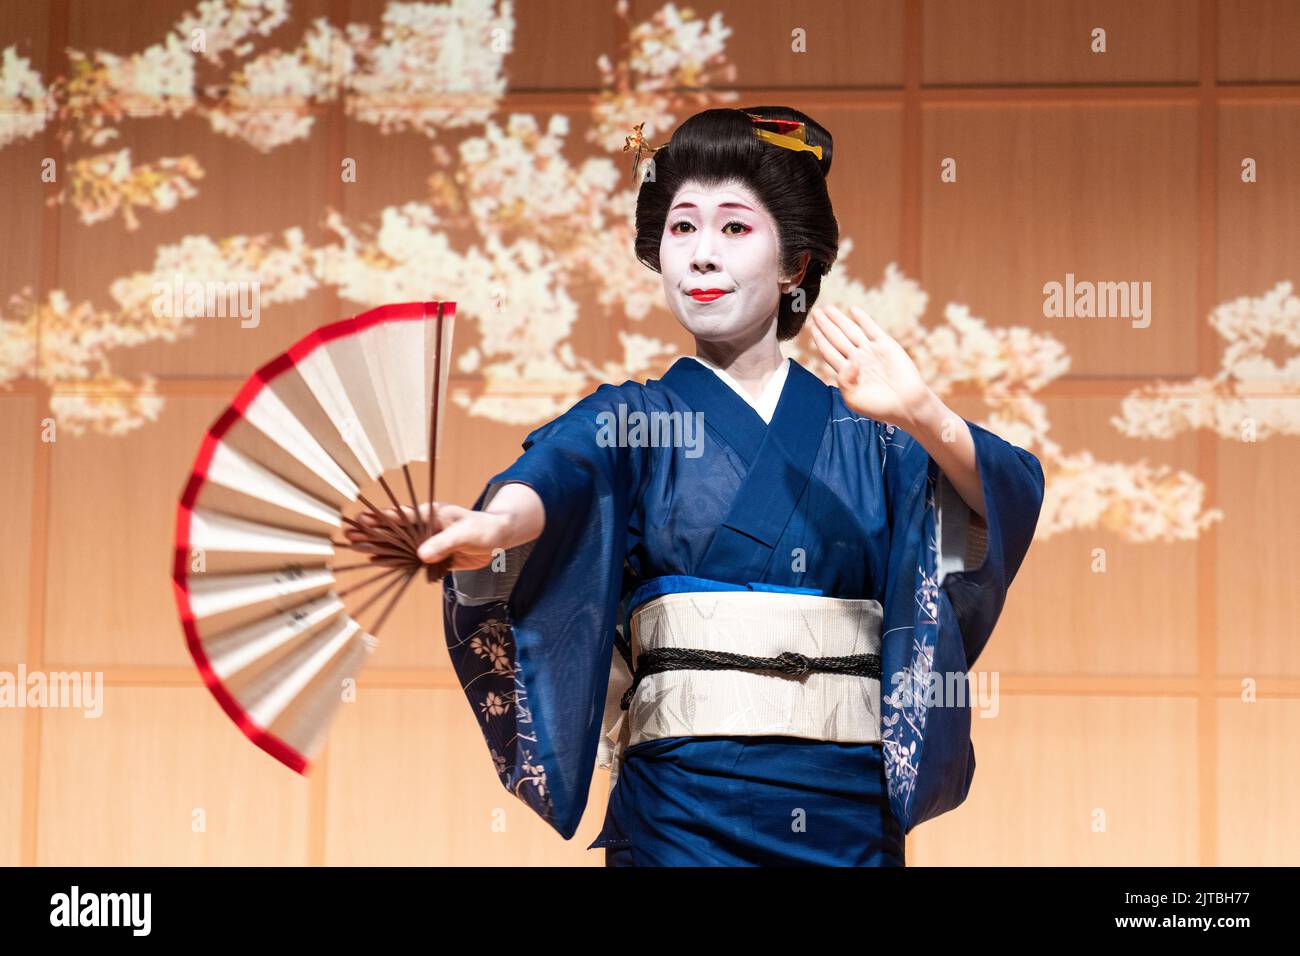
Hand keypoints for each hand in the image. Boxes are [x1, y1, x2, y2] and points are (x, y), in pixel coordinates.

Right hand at [344, 502, 514, 571]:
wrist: (499, 539)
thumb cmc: (485, 528)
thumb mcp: (465, 533)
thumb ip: (444, 543)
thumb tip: (421, 555)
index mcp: (430, 515)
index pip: (400, 516)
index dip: (380, 517)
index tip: (360, 517)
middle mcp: (425, 528)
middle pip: (394, 531)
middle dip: (371, 532)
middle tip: (349, 535)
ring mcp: (428, 542)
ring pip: (399, 546)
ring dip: (379, 547)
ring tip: (357, 548)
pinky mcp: (434, 556)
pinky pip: (410, 560)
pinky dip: (394, 561)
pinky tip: (378, 562)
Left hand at [808, 304, 933, 427]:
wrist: (906, 405)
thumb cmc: (879, 407)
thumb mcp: (853, 398)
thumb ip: (844, 380)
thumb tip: (848, 361)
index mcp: (847, 372)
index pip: (829, 351)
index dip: (820, 339)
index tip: (812, 327)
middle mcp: (858, 358)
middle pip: (837, 338)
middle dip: (826, 325)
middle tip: (815, 312)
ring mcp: (871, 351)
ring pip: (851, 331)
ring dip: (839, 320)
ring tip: (827, 309)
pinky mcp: (886, 345)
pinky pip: (871, 329)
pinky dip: (863, 319)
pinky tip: (852, 310)